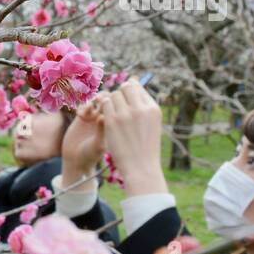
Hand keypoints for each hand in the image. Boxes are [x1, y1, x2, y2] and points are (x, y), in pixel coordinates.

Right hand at [61, 94, 106, 185]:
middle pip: (109, 100)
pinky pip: (83, 106)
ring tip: (89, 106)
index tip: (110, 103)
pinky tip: (79, 113)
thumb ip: (101, 130)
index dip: (115, 101)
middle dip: (105, 97)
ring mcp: (93, 118)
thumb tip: (103, 116)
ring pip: (96, 101)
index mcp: (114, 124)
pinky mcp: (81, 119)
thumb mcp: (98, 144)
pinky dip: (82, 106)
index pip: (119, 107)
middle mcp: (105, 119)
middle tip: (99, 100)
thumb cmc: (90, 156)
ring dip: (93, 100)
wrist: (76, 161)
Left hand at [99, 79, 166, 195]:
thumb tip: (134, 85)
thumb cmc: (145, 149)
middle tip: (113, 105)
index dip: (128, 91)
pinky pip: (103, 104)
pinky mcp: (112, 121)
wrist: (140, 168)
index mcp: (153, 109)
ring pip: (113, 95)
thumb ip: (143, 108)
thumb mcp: (151, 126)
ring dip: (108, 101)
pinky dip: (100, 107)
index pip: (138, 88)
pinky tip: (100, 115)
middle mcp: (141, 108)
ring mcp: (126, 114)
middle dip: (118, 94)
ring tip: (107, 113)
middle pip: (125, 88)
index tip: (123, 100)